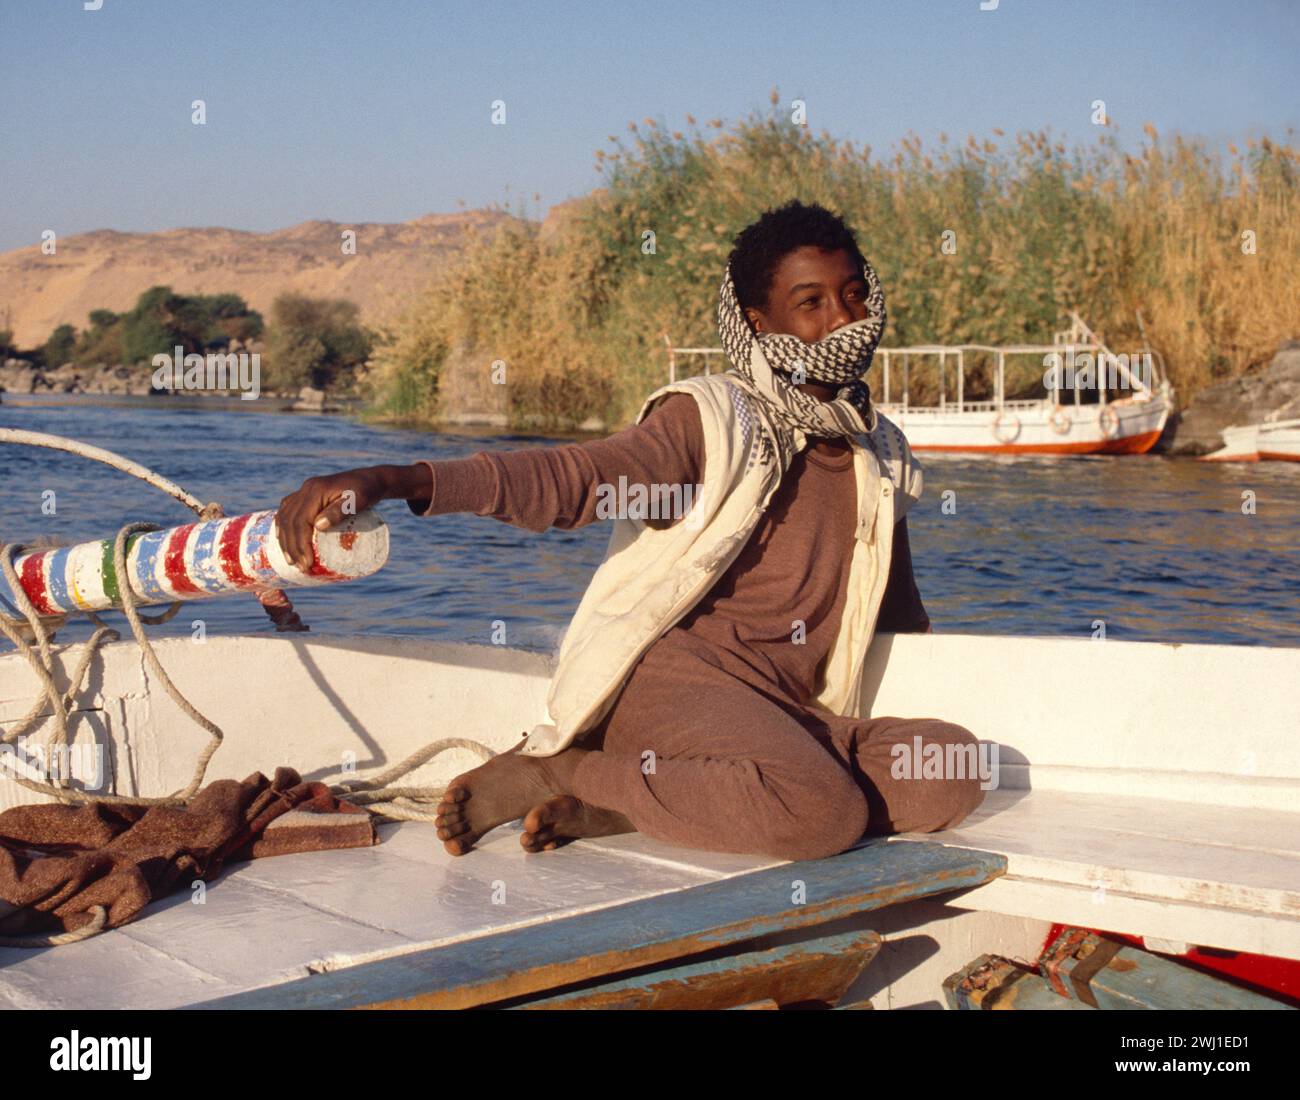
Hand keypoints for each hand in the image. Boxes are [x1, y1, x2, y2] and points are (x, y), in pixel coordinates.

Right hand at [275, 467, 390, 570]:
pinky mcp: (307, 496)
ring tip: (291, 561)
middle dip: (292, 547)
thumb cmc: (368, 491)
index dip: (300, 543)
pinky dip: (282, 526)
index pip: (300, 520)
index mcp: (316, 490)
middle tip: (300, 567)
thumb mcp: (359, 500)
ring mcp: (305, 492)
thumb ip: (341, 510)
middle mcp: (306, 489)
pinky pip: (287, 511)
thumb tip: (318, 526)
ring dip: (285, 540)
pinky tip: (281, 539)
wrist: (371, 479)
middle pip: (290, 521)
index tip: (307, 563)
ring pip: (285, 517)